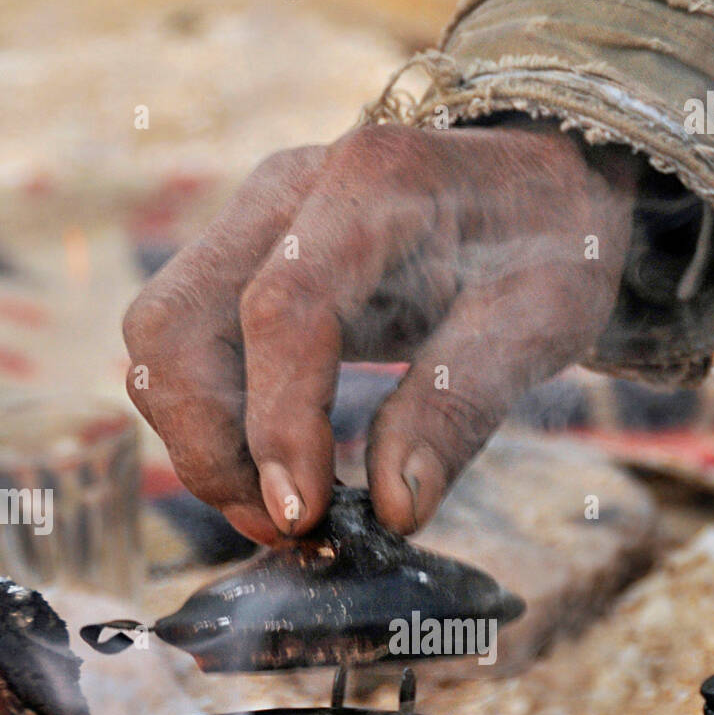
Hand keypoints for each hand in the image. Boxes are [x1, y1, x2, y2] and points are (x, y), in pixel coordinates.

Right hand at [122, 122, 638, 541]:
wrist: (538, 188)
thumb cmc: (551, 245)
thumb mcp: (540, 324)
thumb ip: (459, 409)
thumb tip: (395, 512)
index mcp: (372, 184)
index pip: (282, 307)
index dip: (276, 424)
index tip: (302, 518)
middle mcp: (285, 192)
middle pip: (176, 325)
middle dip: (213, 449)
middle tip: (291, 530)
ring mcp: (250, 225)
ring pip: (162, 343)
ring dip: (202, 445)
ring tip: (287, 513)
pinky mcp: (240, 266)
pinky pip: (187, 352)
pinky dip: (215, 427)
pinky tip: (280, 473)